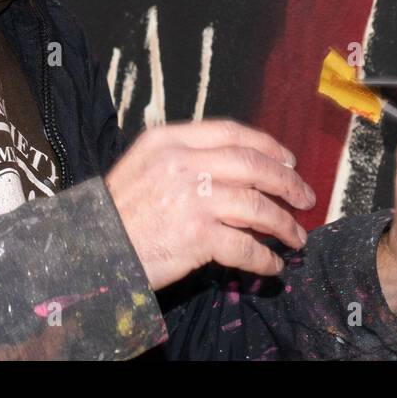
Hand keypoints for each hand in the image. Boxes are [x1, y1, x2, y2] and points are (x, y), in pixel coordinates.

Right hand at [105, 120, 316, 290]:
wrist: (91, 250)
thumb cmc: (117, 212)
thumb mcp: (144, 167)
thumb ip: (185, 159)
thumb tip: (237, 170)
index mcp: (169, 140)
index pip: (232, 132)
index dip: (268, 146)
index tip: (288, 160)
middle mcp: (183, 163)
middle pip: (253, 165)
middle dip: (287, 183)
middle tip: (305, 198)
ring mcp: (192, 198)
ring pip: (257, 206)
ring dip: (283, 224)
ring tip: (296, 237)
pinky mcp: (197, 236)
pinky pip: (246, 247)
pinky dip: (265, 259)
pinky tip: (273, 265)